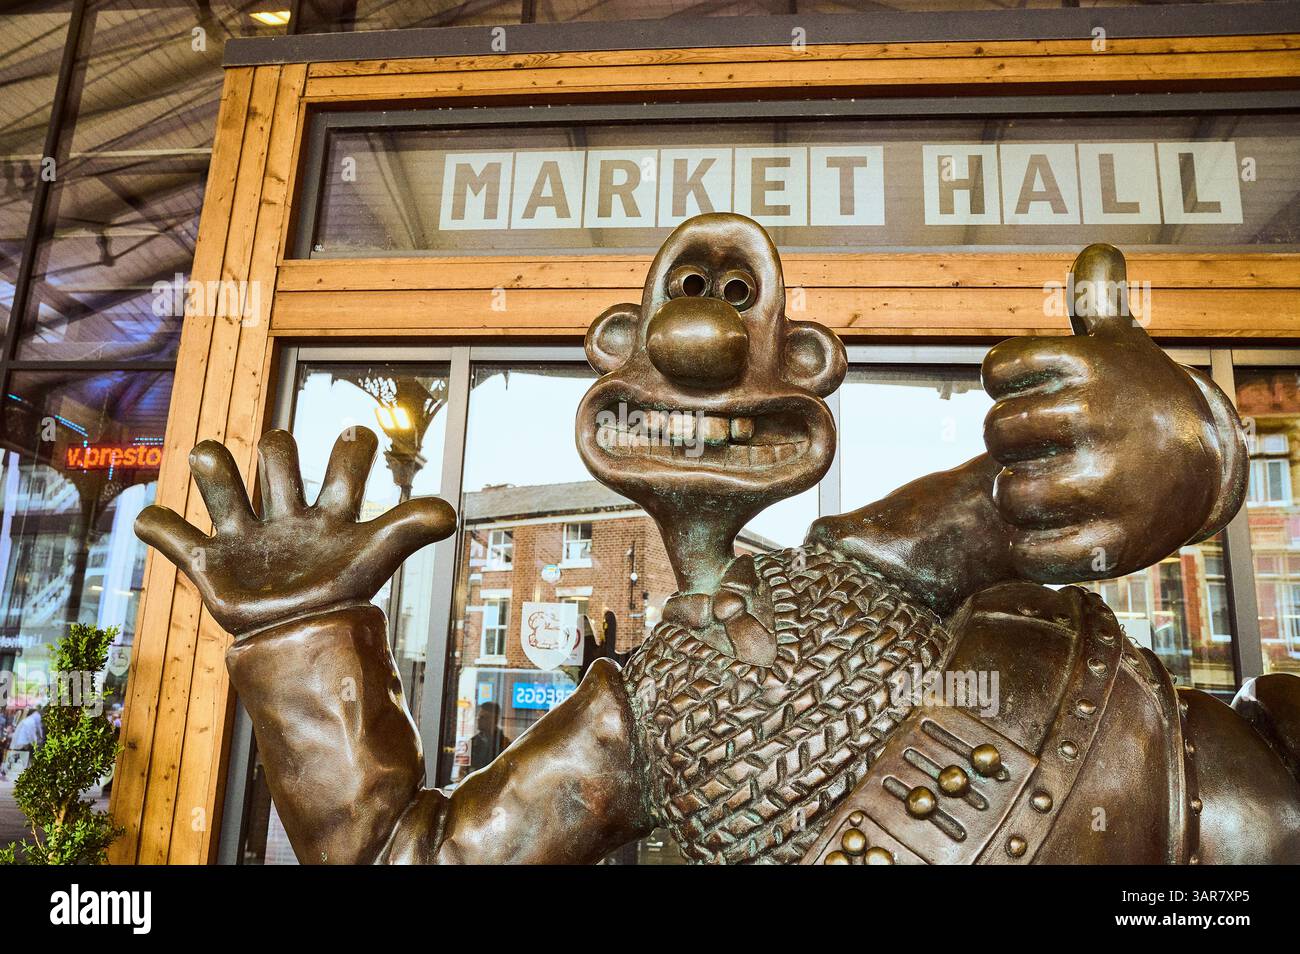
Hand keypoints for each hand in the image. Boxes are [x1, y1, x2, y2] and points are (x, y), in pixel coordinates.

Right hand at [135, 427, 456, 635]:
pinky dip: (159, 525)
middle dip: (275, 449)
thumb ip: (408, 528)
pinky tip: (154, 517)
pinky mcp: (213, 564)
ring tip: (208, 457)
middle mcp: (287, 517)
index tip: (359, 435)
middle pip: (276, 461)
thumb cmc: (341, 599)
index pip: (343, 468)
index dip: (350, 449)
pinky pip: (176, 538)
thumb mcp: (376, 555)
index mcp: (330, 515)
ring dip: (211, 467)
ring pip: (221, 485)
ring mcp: (248, 538)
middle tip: (278, 448)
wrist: (301, 651)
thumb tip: (449, 512)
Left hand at [981, 244, 1241, 582]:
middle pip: (997, 433)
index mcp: (1089, 367)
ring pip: (1009, 494)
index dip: (1004, 384)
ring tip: (1044, 487)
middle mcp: (1098, 418)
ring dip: (1015, 496)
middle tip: (1036, 447)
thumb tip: (1099, 252)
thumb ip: (1098, 302)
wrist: (1207, 465)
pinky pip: (1033, 552)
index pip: (999, 367)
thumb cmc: (1138, 399)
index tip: (1030, 390)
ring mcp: (1108, 482)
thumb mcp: (1121, 346)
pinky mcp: (1113, 544)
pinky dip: (1030, 549)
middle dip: (1008, 443)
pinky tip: (1050, 531)